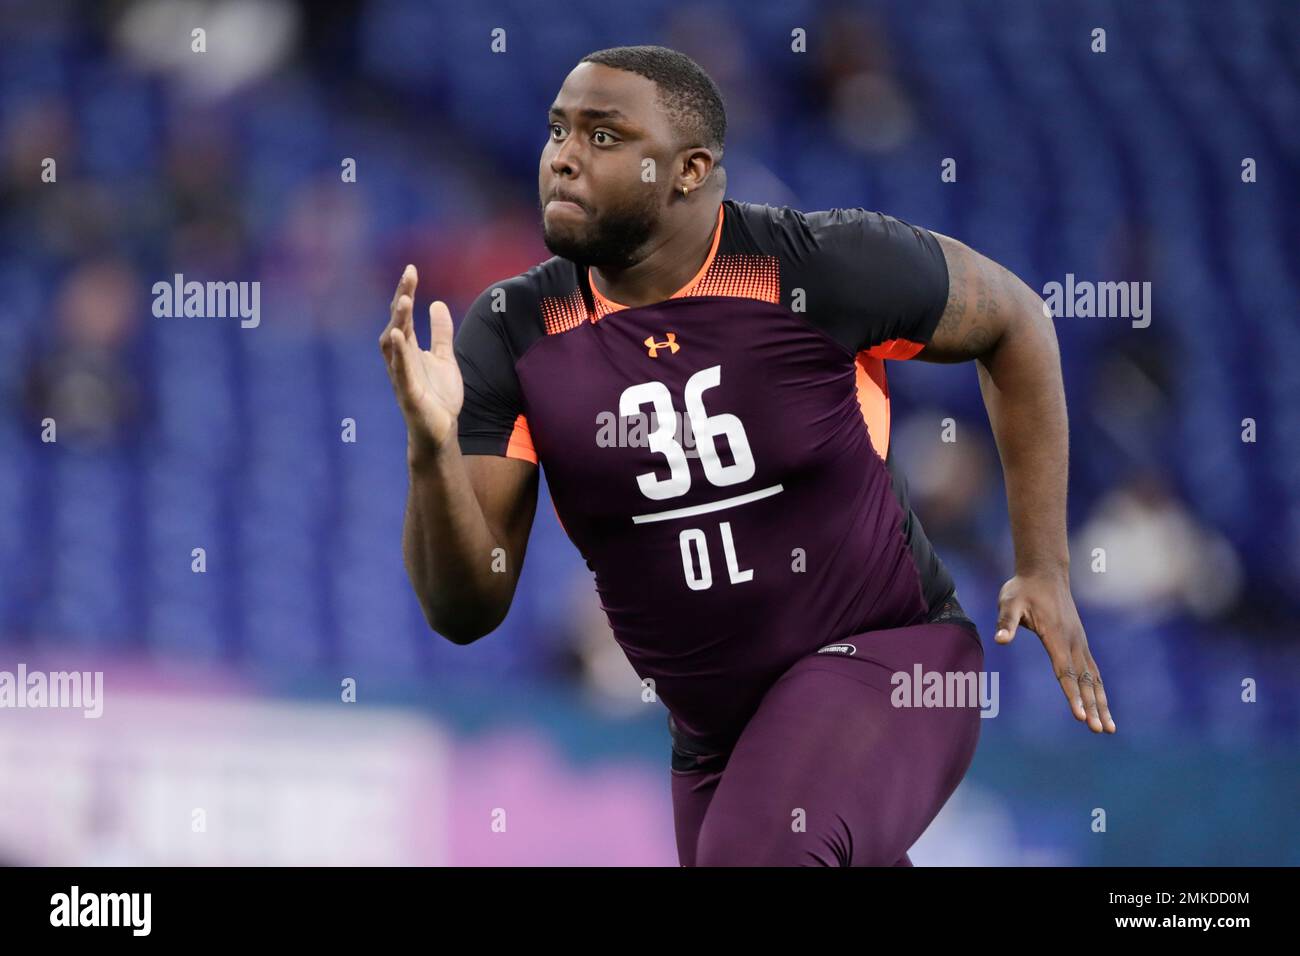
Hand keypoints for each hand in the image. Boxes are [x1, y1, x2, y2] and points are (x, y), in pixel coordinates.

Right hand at [378, 264, 463, 460]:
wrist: (441, 430)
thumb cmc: (438, 395)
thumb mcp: (445, 358)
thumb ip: (440, 333)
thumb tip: (437, 303)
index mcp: (409, 349)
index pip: (405, 315)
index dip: (406, 292)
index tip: (411, 269)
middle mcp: (400, 358)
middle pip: (397, 323)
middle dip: (402, 298)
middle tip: (408, 274)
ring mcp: (401, 375)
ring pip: (394, 344)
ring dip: (398, 321)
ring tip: (404, 300)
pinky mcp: (408, 393)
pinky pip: (400, 370)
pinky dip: (398, 353)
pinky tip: (398, 336)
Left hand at [994, 572, 1115, 733]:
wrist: (1044, 572)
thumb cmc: (1022, 589)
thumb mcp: (1009, 602)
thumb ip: (1006, 622)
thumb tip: (1000, 640)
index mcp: (1056, 636)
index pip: (1065, 672)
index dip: (1072, 695)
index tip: (1080, 716)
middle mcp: (1073, 642)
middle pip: (1085, 681)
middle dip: (1093, 707)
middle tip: (1100, 731)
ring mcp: (1080, 642)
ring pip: (1094, 678)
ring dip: (1102, 703)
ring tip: (1109, 729)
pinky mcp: (1080, 642)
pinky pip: (1093, 670)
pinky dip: (1099, 690)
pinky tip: (1103, 706)